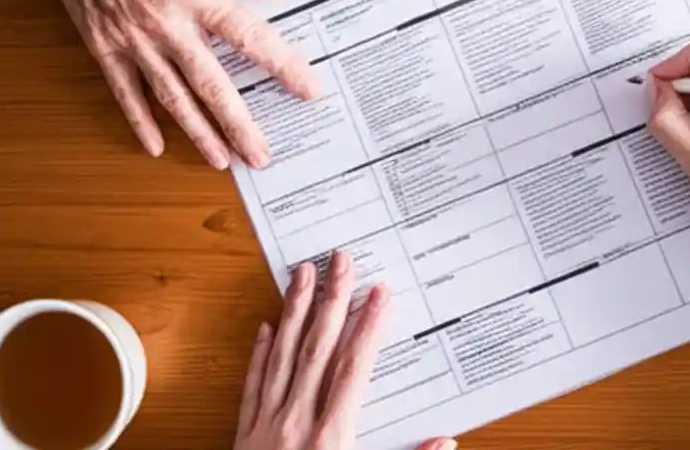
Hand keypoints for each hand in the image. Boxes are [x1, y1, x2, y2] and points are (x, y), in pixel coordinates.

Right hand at [22, 0, 319, 169]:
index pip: (251, 39)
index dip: (283, 67)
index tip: (308, 90)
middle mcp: (167, 26)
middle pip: (212, 86)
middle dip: (239, 125)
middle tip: (261, 155)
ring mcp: (134, 40)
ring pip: (172, 98)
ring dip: (198, 133)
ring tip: (221, 160)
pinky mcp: (104, 44)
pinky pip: (125, 92)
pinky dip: (140, 121)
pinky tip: (156, 145)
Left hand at [235, 251, 456, 449]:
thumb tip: (447, 443)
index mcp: (332, 438)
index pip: (355, 367)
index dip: (370, 326)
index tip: (381, 291)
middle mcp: (296, 423)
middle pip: (318, 348)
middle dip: (333, 300)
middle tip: (341, 258)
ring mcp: (265, 428)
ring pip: (283, 357)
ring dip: (294, 311)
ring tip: (302, 274)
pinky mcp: (242, 439)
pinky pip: (251, 387)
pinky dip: (258, 355)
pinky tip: (265, 327)